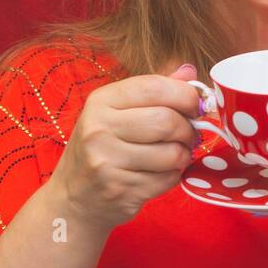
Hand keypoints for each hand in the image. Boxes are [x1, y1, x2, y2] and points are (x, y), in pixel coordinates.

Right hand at [50, 62, 201, 230]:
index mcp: (101, 101)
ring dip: (183, 155)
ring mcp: (106, 162)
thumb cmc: (103, 149)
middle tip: (188, 136)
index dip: (186, 95)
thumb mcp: (118, 113)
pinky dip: (173, 176)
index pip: (154, 87)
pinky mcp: (120, 190)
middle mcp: (99, 129)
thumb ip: (154, 90)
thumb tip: (189, 69)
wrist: (72, 198)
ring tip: (174, 155)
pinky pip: (168, 179)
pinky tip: (159, 174)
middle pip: (167, 121)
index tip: (195, 105)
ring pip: (172, 153)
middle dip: (188, 130)